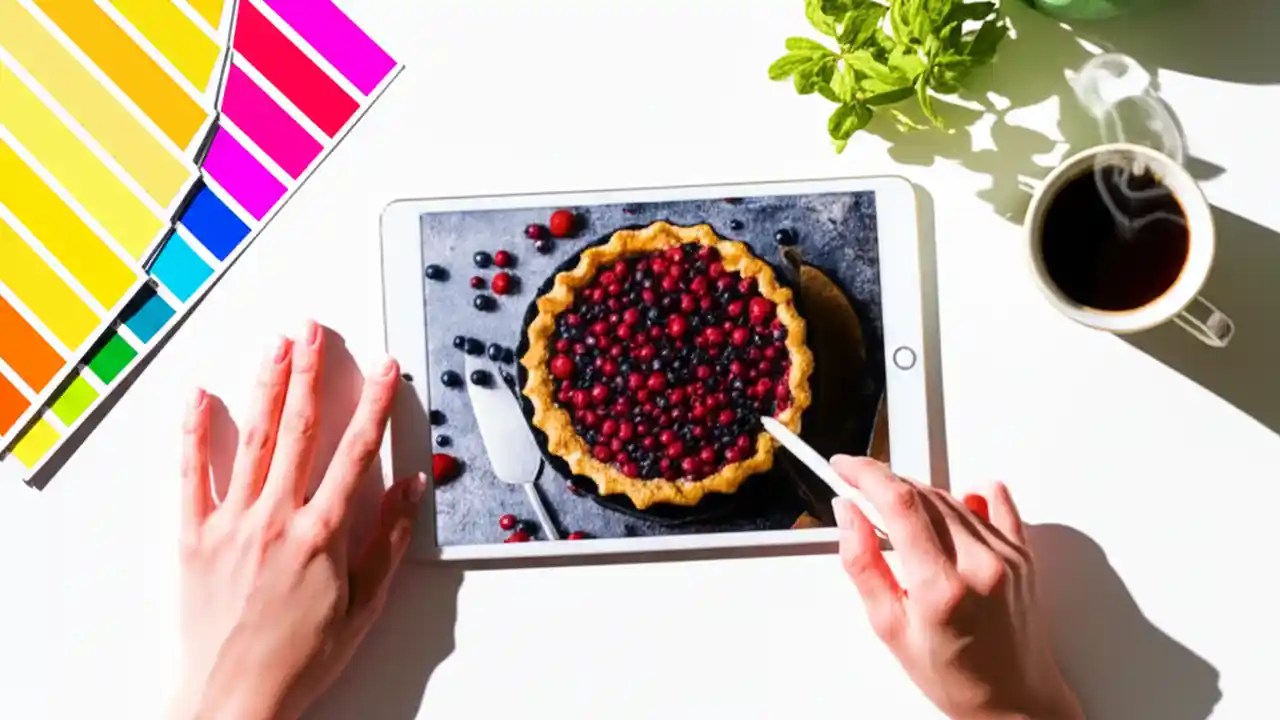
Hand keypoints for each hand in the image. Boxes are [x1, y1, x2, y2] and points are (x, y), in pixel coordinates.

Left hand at [173, 321, 422, 719]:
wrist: (234, 699)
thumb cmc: (300, 658)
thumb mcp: (364, 606)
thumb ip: (386, 541)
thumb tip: (408, 489)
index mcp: (322, 534)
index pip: (356, 453)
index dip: (374, 404)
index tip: (384, 369)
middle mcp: (276, 519)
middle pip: (300, 430)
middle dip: (311, 373)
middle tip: (315, 331)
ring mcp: (230, 524)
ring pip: (252, 440)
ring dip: (267, 387)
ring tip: (275, 346)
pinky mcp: (191, 537)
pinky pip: (191, 474)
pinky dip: (194, 433)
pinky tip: (201, 397)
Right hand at [831, 456, 1081, 719]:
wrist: (1016, 702)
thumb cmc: (954, 676)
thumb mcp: (890, 629)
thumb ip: (864, 565)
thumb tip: (848, 516)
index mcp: (942, 587)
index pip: (898, 504)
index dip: (866, 474)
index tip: (846, 467)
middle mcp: (980, 565)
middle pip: (923, 495)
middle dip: (887, 486)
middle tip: (863, 496)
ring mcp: (1007, 557)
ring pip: (952, 497)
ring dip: (920, 497)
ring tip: (904, 525)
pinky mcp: (1024, 554)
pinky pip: (996, 502)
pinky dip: (969, 495)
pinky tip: (957, 501)